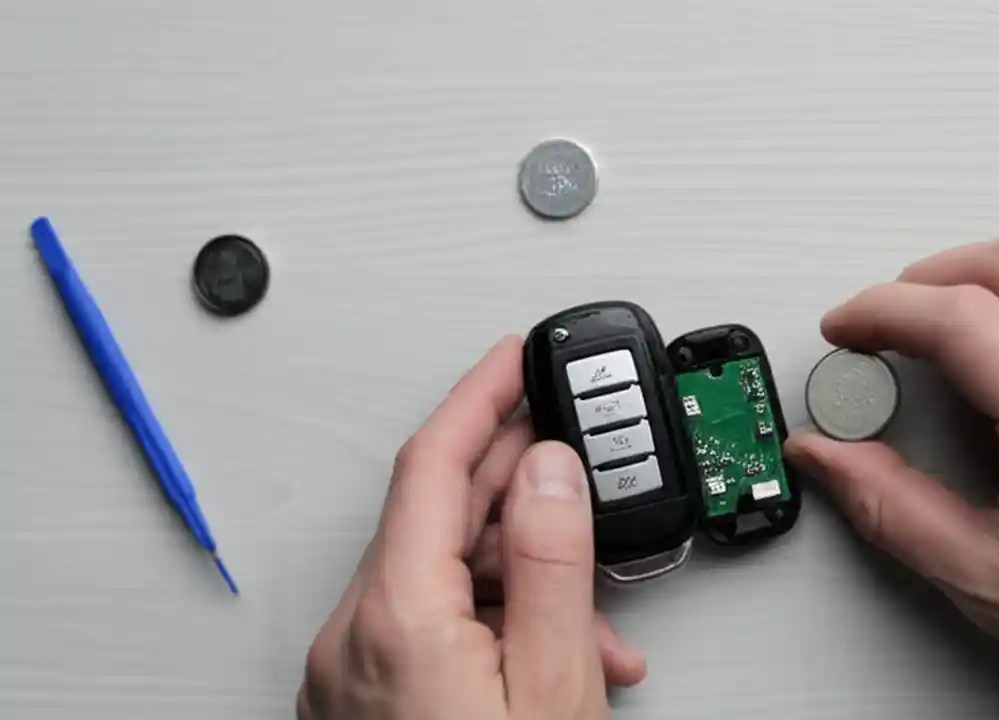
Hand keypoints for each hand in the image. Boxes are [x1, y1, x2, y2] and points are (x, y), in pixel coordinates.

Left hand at [299, 337, 643, 719]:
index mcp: (395, 620)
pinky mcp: (362, 704)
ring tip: (589, 616)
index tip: (513, 356)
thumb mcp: (553, 687)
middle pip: (433, 516)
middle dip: (511, 482)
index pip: (431, 466)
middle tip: (568, 453)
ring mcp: (350, 675)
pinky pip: (425, 627)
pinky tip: (546, 649)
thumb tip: (548, 470)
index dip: (477, 397)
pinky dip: (489, 621)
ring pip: (436, 578)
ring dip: (515, 573)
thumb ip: (550, 567)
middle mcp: (352, 641)